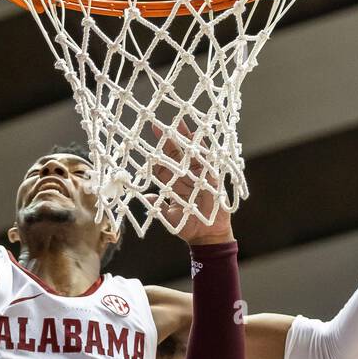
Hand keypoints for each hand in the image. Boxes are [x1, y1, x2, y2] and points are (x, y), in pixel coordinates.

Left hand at [152, 121, 234, 244]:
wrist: (207, 235)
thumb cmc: (188, 227)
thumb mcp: (169, 218)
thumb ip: (158, 207)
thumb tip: (145, 197)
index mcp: (173, 184)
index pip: (163, 166)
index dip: (156, 154)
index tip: (145, 144)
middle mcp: (185, 177)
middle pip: (176, 154)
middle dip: (168, 139)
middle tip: (159, 124)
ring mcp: (199, 175)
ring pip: (190, 152)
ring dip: (185, 138)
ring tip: (179, 123)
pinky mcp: (212, 177)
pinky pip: (209, 159)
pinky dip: (205, 147)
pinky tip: (200, 134)